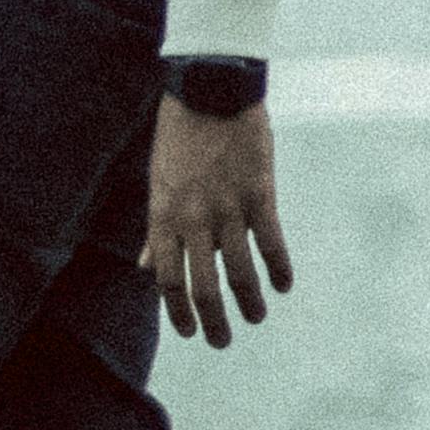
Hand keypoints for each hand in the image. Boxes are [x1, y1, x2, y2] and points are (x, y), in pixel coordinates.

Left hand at [136, 94, 292, 346]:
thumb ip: (156, 230)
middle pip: (203, 287)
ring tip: (256, 318)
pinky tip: (283, 285)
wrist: (211, 87)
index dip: (179, 313)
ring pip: (240, 272)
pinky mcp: (259, 194)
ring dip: (249, 303)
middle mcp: (193, 220)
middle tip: (222, 341)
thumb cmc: (180, 136)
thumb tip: (145, 266)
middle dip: (214, 323)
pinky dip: (279, 268)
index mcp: (164, 218)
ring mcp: (227, 208)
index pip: (167, 281)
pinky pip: (271, 242)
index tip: (190, 332)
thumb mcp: (157, 183)